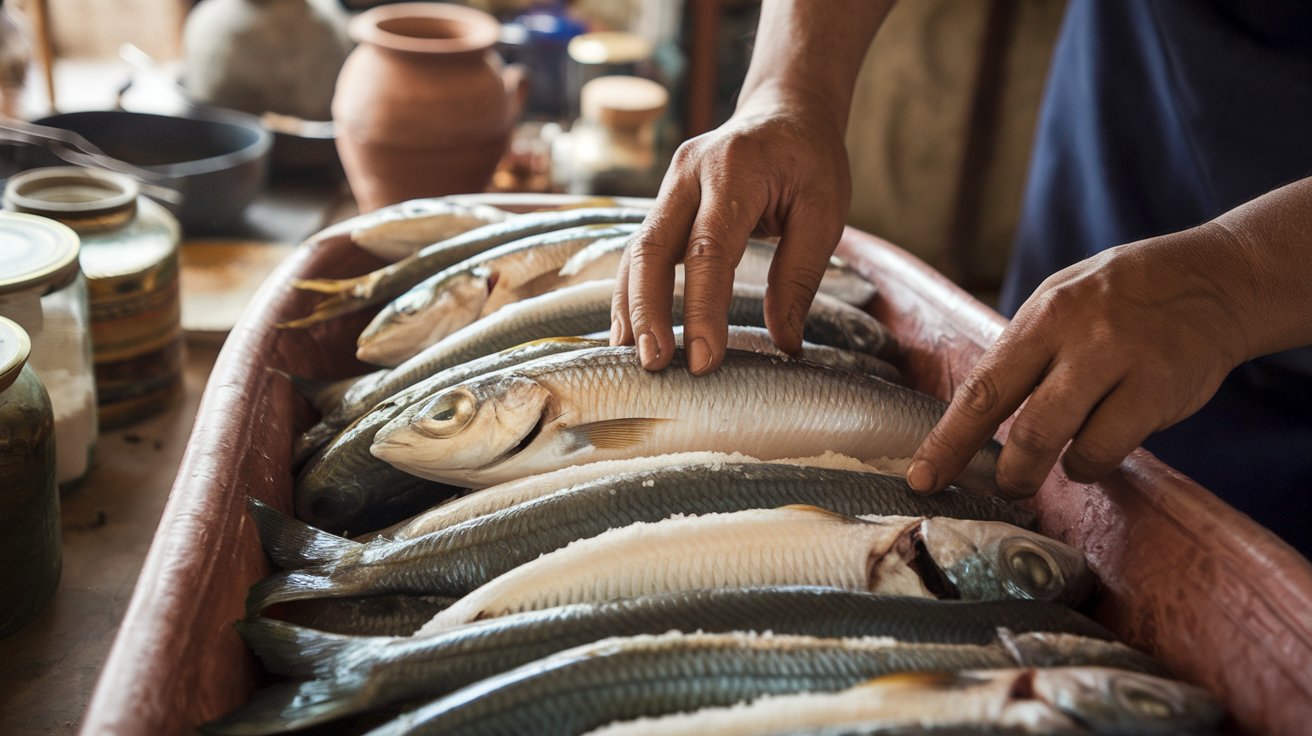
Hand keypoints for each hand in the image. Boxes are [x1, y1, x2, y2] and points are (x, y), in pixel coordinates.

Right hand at [610, 100, 851, 373]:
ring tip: (632, 355)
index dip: (701, 309)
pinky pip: (640, 249)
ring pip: (636, 250)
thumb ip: (799, 277)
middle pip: (652, 249)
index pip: (708, 249)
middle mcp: (689, 172)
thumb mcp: (825, 213)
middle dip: (647, 311)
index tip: (703, 361)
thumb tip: (785, 345)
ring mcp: (670, 183)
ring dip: (630, 305)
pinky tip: (630, 328)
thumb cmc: (810, 161)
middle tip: (654, 364)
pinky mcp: (664, 200)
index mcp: (734, 170)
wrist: (785, 109)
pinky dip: (632, 290)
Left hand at [907, 226, 1255, 496]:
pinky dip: (1092, 462)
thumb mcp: (1062, 301)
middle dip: (1005, 472)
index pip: (981, 388)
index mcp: (1042, 316)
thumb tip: (973, 413)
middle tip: (1002, 487)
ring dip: (1049, 470)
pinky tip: (1095, 450)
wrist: (1216, 279)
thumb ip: (1023, 352)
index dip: (947, 441)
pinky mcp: (1160, 391)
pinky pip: (1108, 449)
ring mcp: (1123, 364)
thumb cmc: (1123, 297)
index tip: (922, 478)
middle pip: (1024, 427)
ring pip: (1065, 445)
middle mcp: (1079, 338)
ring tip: (1052, 464)